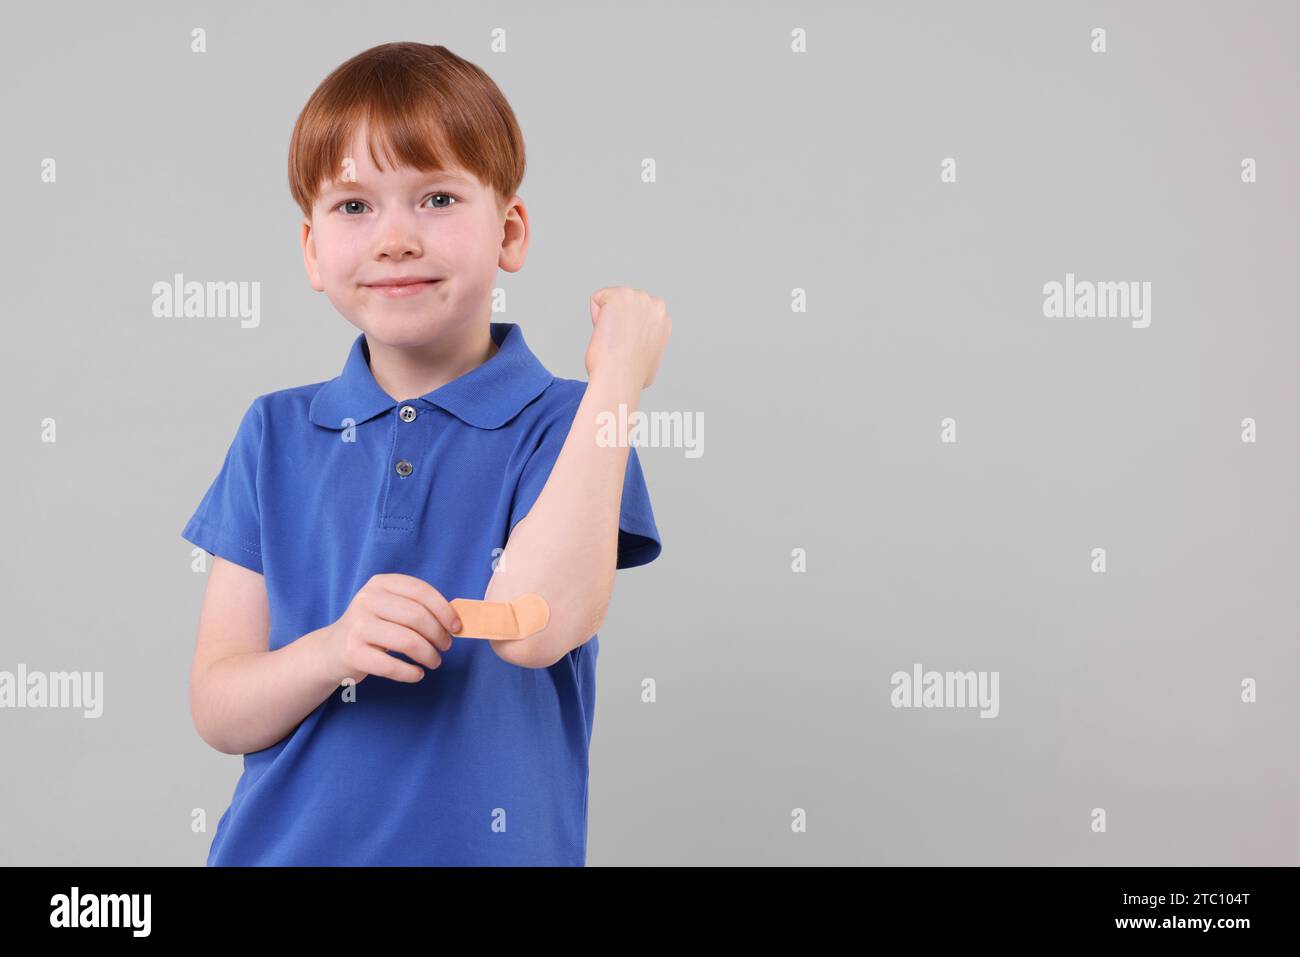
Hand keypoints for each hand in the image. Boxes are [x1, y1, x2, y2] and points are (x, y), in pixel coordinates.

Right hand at [320, 574, 460, 684]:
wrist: (331, 650)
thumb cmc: (373, 628)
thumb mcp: (390, 608)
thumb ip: (417, 608)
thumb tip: (455, 622)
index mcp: (380, 583)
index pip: (421, 591)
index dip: (444, 610)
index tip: (456, 627)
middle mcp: (366, 600)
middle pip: (417, 616)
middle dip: (438, 635)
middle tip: (445, 647)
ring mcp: (357, 626)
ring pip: (408, 641)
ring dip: (428, 655)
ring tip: (434, 661)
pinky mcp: (352, 653)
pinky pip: (392, 666)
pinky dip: (411, 673)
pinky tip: (417, 674)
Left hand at [585, 286, 671, 388]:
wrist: (620, 375)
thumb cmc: (631, 377)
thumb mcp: (651, 362)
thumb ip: (647, 348)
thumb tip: (638, 354)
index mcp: (663, 321)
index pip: (637, 314)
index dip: (627, 330)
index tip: (626, 345)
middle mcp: (655, 305)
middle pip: (624, 305)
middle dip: (617, 321)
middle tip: (618, 343)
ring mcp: (638, 297)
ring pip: (610, 301)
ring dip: (606, 319)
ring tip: (612, 339)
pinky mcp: (619, 294)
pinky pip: (597, 300)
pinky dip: (595, 316)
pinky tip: (604, 331)